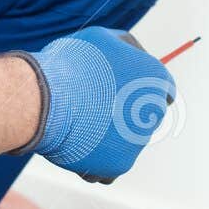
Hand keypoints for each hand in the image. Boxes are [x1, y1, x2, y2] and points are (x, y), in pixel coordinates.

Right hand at [16, 29, 174, 182]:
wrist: (45, 99)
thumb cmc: (70, 65)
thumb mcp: (103, 39)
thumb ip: (128, 47)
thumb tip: (138, 57)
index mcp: (156, 79)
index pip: (164, 90)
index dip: (143, 90)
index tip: (124, 93)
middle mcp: (153, 111)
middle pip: (142, 118)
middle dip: (122, 115)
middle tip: (92, 108)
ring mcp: (138, 141)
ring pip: (123, 144)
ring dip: (105, 139)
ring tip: (76, 125)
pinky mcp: (119, 165)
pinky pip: (108, 169)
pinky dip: (94, 163)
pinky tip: (76, 148)